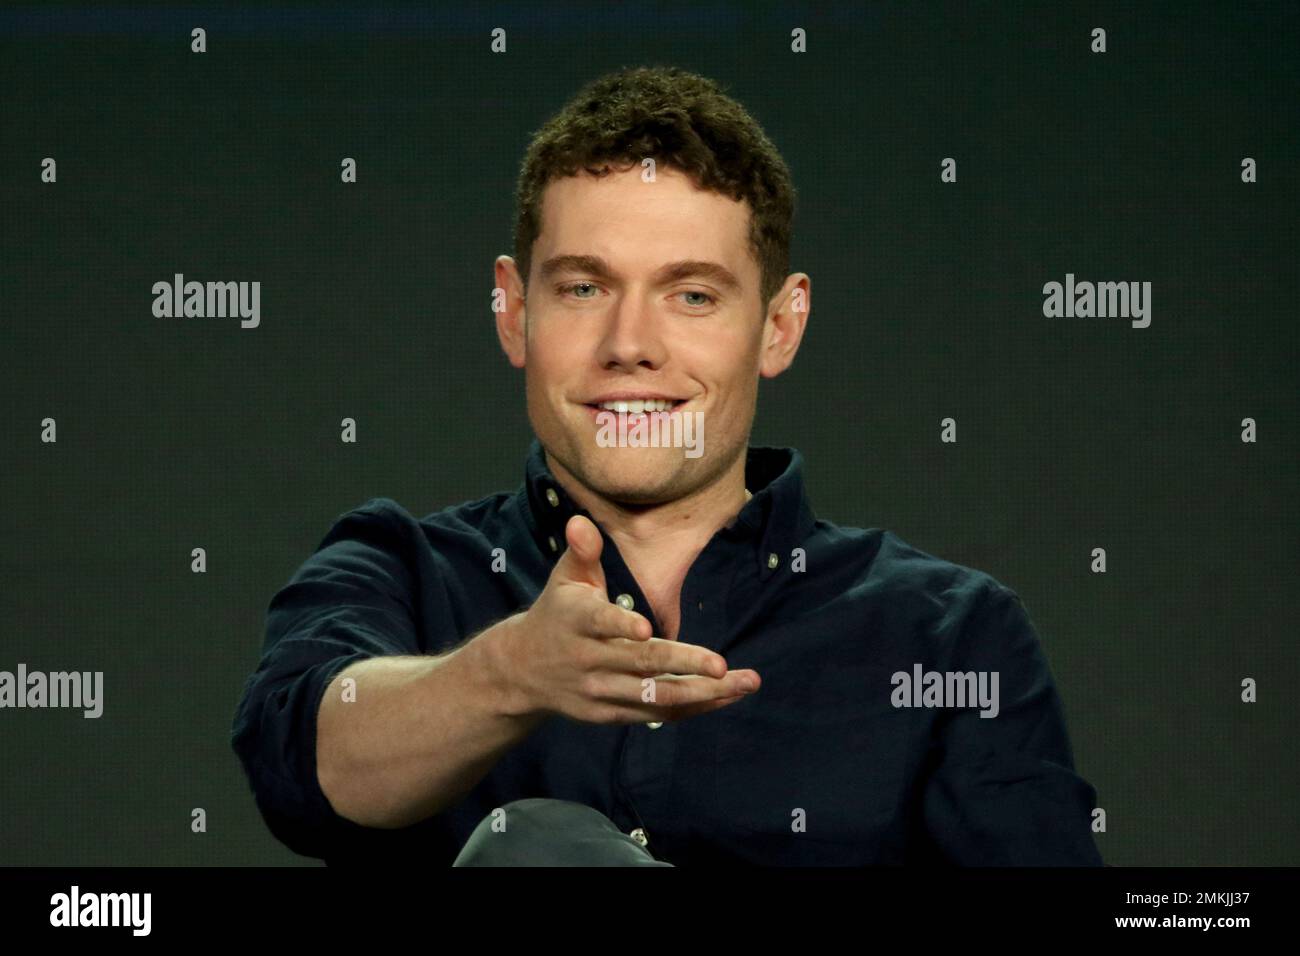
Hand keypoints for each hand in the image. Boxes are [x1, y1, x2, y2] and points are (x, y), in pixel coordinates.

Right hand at [497, 514, 759, 723]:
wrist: (522, 670)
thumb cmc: (557, 612)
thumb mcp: (563, 578)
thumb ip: (581, 551)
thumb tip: (580, 521)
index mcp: (577, 620)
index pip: (599, 622)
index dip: (621, 626)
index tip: (646, 629)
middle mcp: (588, 659)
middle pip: (640, 664)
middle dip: (684, 664)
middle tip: (723, 666)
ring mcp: (599, 691)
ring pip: (655, 697)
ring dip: (703, 693)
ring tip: (744, 682)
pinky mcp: (609, 714)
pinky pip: (656, 714)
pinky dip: (693, 707)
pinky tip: (726, 696)